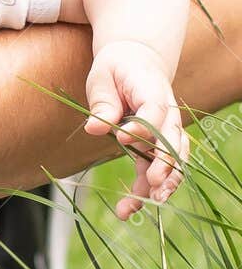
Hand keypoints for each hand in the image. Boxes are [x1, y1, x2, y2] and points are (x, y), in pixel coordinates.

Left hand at [82, 40, 188, 219]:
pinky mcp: (159, 144)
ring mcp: (167, 130)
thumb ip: (103, 102)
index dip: (141, 127)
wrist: (137, 62)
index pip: (153, 112)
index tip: (121, 139)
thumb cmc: (116, 69)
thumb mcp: (102, 77)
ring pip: (174, 160)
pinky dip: (150, 188)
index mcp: (153, 90)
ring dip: (163, 183)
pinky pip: (160, 168)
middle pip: (174, 141)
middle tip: (152, 184)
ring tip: (146, 204)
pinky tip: (132, 207)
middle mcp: (168, 113)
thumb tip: (95, 128)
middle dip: (165, 164)